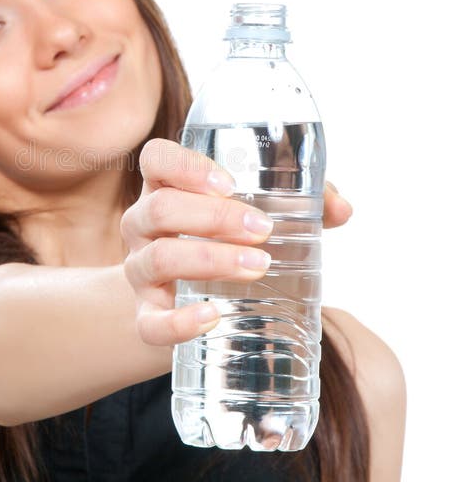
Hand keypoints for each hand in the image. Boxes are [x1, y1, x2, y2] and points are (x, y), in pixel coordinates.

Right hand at [120, 138, 352, 347]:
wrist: (196, 296)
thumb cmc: (231, 239)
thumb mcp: (260, 210)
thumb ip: (302, 200)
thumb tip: (342, 209)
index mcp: (167, 187)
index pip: (157, 159)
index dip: (185, 166)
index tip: (230, 183)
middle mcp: (144, 224)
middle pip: (161, 208)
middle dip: (215, 218)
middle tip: (264, 230)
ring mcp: (140, 270)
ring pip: (159, 258)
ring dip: (210, 259)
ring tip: (258, 265)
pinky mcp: (147, 314)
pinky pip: (150, 322)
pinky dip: (179, 321)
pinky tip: (213, 316)